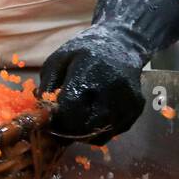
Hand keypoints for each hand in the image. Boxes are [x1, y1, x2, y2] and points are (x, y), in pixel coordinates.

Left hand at [39, 0, 178, 144]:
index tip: (50, 118)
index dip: (57, 119)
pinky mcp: (137, 109)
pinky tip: (94, 115)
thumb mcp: (58, 60)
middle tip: (61, 124)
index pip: (71, 108)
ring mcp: (128, 100)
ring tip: (77, 118)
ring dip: (83, 134)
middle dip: (68, 130)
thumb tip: (42, 115)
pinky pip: (112, 133)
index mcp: (89, 71)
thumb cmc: (84, 51)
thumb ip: (47, 87)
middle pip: (85, 127)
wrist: (122, 43)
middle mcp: (112, 88)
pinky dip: (99, 131)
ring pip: (99, 136)